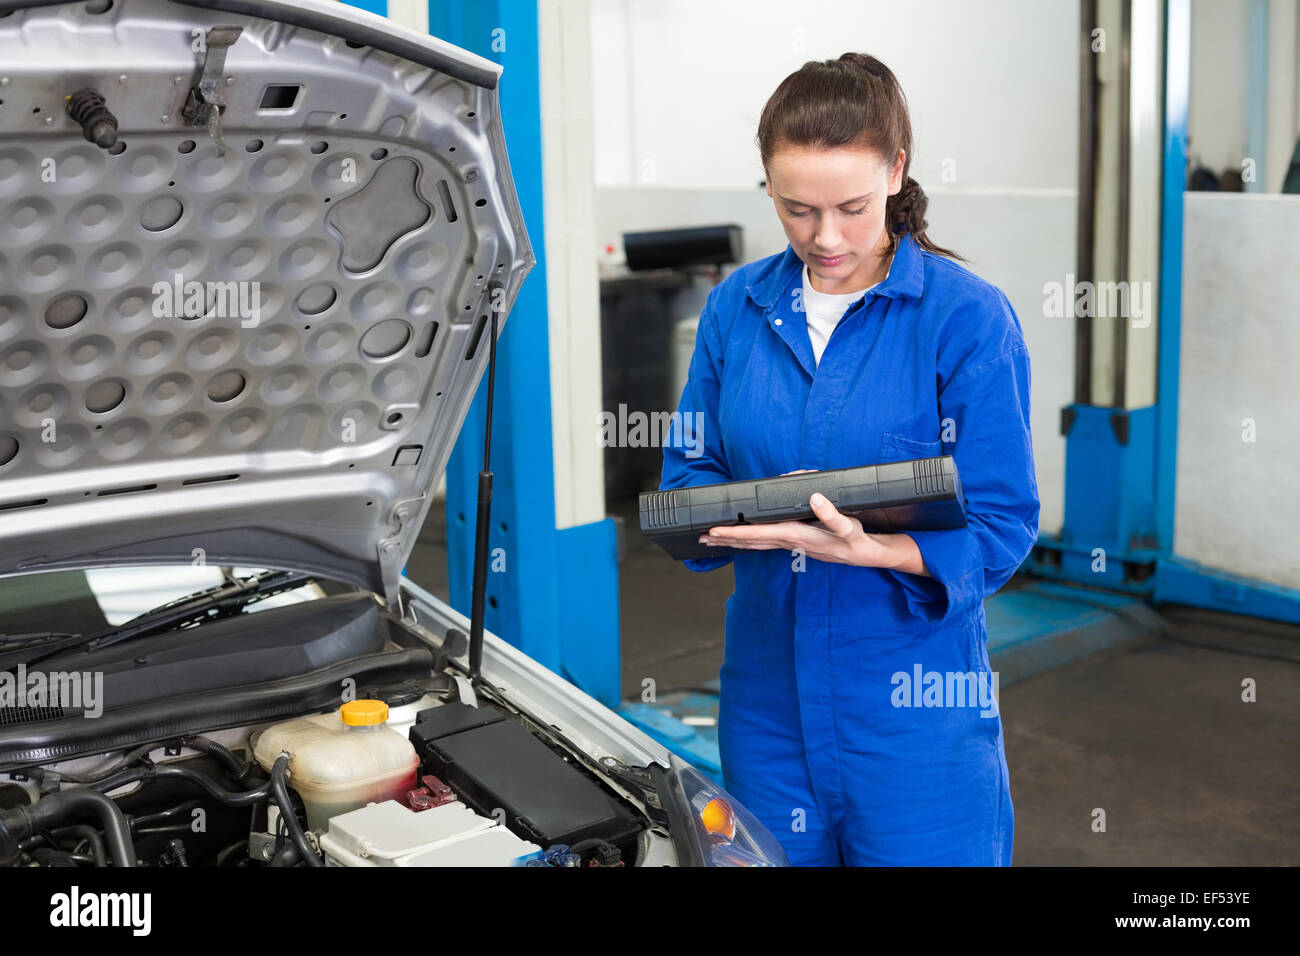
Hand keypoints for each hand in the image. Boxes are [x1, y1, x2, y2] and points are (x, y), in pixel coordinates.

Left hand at [698, 490, 903, 568]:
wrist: (868, 556)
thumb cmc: (858, 541)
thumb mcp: (850, 527)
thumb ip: (832, 514)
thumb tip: (814, 497)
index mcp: (798, 536)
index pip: (759, 534)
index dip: (735, 533)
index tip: (714, 532)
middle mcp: (791, 542)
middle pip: (751, 542)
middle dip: (726, 540)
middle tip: (701, 539)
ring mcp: (792, 544)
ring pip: (756, 544)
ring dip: (734, 542)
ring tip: (712, 541)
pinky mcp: (796, 542)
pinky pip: (766, 542)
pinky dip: (750, 541)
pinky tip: (741, 540)